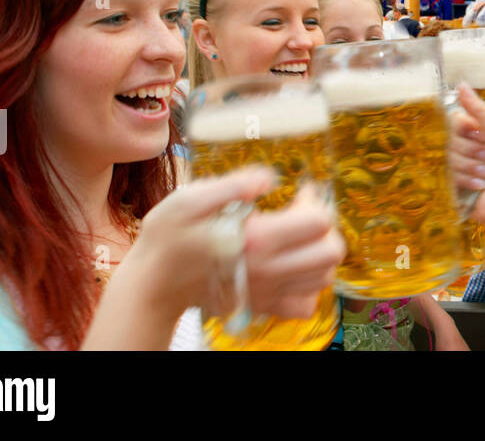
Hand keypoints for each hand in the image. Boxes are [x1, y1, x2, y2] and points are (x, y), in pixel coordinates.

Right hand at [120, 167, 337, 320]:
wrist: (152, 284)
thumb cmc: (168, 237)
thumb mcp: (191, 198)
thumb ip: (234, 183)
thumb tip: (270, 176)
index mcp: (257, 240)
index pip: (319, 222)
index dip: (315, 200)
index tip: (300, 191)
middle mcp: (269, 270)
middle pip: (332, 251)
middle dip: (326, 226)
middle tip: (304, 212)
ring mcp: (268, 293)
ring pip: (325, 277)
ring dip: (320, 252)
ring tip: (299, 236)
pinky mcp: (263, 307)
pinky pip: (306, 304)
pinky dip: (309, 284)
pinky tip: (292, 265)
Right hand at [451, 83, 484, 227]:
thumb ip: (480, 109)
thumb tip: (460, 84)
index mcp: (482, 130)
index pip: (456, 119)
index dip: (466, 128)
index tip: (482, 135)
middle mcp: (470, 145)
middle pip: (450, 138)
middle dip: (472, 149)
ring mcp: (462, 164)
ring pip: (449, 156)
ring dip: (471, 166)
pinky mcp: (455, 183)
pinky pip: (448, 174)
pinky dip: (467, 180)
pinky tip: (481, 185)